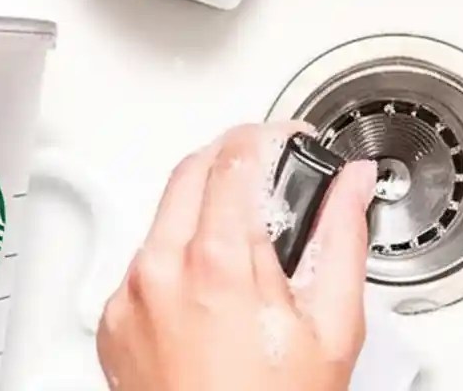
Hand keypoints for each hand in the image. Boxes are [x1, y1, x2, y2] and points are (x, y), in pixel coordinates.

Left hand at [97, 122, 376, 390]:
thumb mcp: (329, 326)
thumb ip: (341, 238)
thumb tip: (350, 184)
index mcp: (217, 263)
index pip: (234, 156)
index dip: (270, 136)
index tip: (292, 143)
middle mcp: (160, 270)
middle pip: (192, 171)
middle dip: (236, 162)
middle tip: (276, 185)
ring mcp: (129, 296)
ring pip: (165, 215)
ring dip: (207, 210)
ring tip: (252, 254)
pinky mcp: (112, 321)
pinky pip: (145, 261)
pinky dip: (179, 256)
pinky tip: (214, 293)